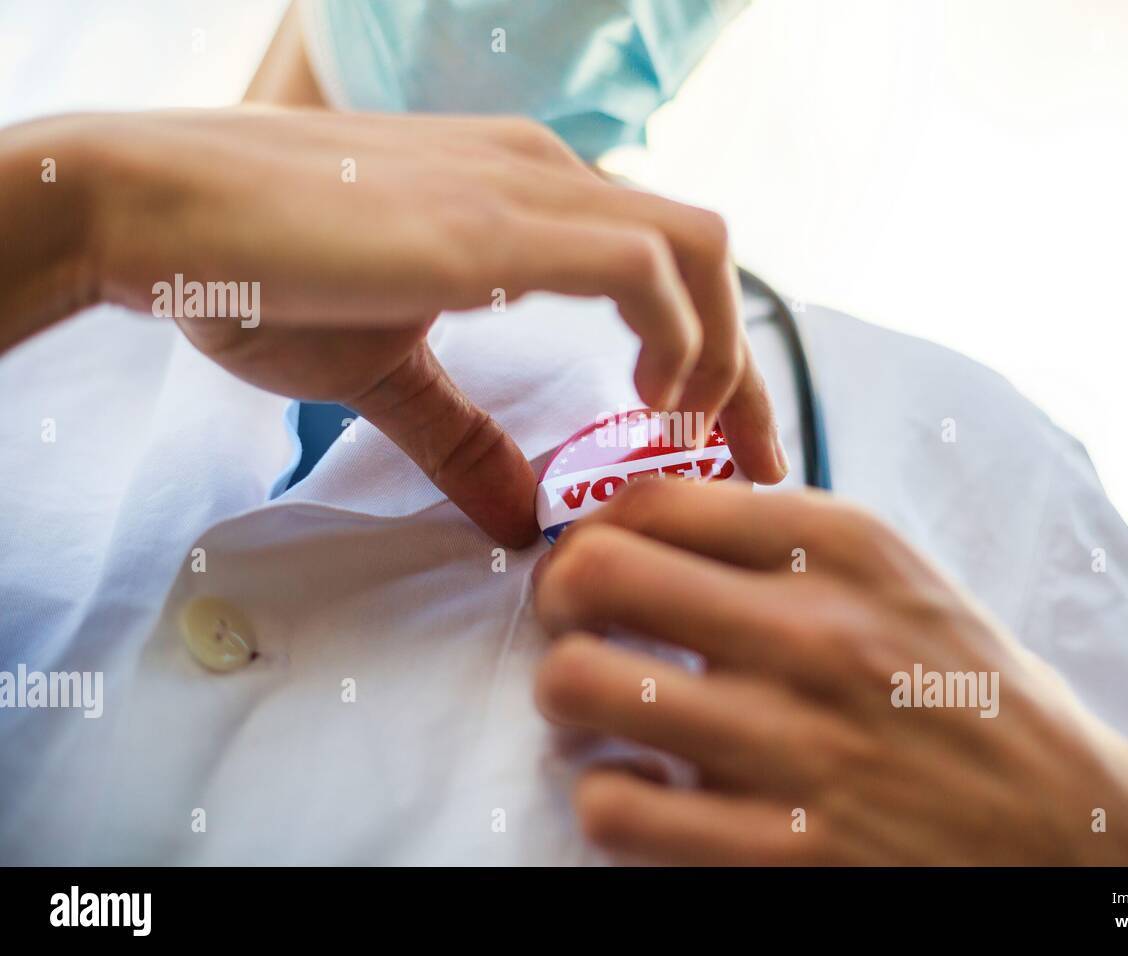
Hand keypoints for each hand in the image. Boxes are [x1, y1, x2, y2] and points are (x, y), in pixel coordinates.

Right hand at [2, 110, 785, 544]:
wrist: (154, 210)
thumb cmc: (257, 276)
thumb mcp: (384, 374)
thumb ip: (464, 441)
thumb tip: (519, 522)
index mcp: (526, 196)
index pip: (666, 263)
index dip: (719, 355)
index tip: (728, 444)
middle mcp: (544, 175)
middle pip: (707, 253)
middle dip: (746, 364)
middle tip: (745, 461)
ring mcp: (525, 189)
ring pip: (698, 249)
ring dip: (719, 351)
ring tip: (687, 436)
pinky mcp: (494, 223)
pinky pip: (644, 269)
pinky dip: (674, 339)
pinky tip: (648, 404)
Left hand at [532, 480, 1127, 864]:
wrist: (1072, 826)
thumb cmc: (970, 692)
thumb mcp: (899, 578)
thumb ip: (782, 540)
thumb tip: (650, 518)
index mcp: (843, 546)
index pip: (651, 497)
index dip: (593, 525)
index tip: (589, 554)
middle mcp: (815, 630)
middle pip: (595, 573)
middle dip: (556, 596)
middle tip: (572, 621)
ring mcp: (796, 743)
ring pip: (580, 685)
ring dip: (567, 696)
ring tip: (597, 706)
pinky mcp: (782, 851)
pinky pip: (615, 808)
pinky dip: (606, 795)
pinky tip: (641, 787)